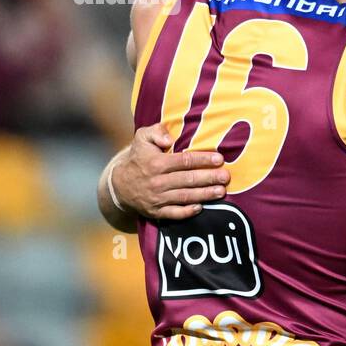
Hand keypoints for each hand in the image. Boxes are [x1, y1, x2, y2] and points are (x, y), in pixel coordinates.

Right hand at [112, 124, 229, 219]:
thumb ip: (156, 132)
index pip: (184, 161)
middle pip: (188, 180)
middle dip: (209, 178)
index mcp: (156, 163)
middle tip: (226, 177)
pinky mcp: (156, 212)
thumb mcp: (142, 138)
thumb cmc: (138, 157)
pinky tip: (201, 207)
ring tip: (221, 191)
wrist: (119, 184)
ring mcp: (156, 198)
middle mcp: (157, 182)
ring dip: (204, 195)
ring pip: (184, 197)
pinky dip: (188, 212)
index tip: (219, 159)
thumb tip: (169, 139)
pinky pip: (174, 214)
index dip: (203, 160)